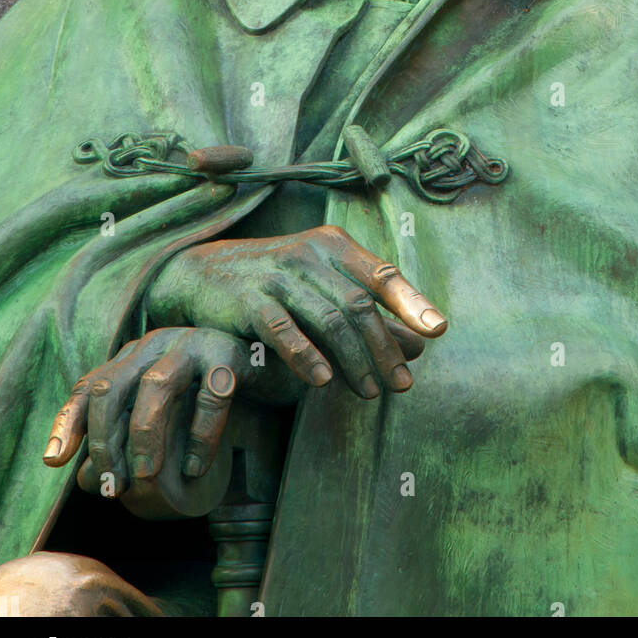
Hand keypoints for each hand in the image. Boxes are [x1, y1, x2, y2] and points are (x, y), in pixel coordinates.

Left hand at [43, 327, 258, 493]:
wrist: (273, 364)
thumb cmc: (210, 393)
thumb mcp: (165, 414)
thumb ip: (127, 438)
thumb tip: (88, 481)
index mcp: (134, 355)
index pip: (89, 385)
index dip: (68, 423)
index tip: (55, 462)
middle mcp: (156, 343)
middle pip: (112, 386)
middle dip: (105, 440)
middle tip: (112, 485)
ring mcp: (193, 344)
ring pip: (155, 386)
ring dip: (146, 437)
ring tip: (147, 478)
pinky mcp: (230, 354)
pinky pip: (211, 395)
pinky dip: (200, 435)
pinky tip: (195, 468)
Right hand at [145, 224, 445, 399]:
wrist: (200, 273)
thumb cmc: (274, 282)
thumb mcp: (321, 283)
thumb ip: (367, 308)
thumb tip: (422, 341)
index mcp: (332, 244)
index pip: (381, 273)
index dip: (411, 302)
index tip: (437, 330)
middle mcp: (308, 253)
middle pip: (358, 304)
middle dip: (384, 347)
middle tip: (402, 385)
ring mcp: (278, 274)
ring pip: (328, 319)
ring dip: (354, 360)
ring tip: (370, 393)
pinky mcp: (249, 298)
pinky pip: (284, 329)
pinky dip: (306, 355)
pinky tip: (322, 381)